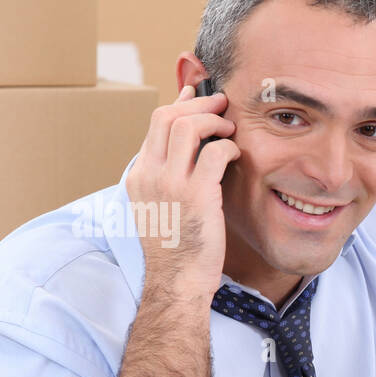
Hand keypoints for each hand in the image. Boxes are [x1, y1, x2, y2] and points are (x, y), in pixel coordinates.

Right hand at [124, 83, 239, 300]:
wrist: (177, 281)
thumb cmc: (177, 250)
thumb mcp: (161, 208)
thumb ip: (168, 179)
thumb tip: (188, 152)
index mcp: (139, 176)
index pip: (155, 125)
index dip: (179, 104)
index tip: (196, 94)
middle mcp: (149, 175)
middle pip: (167, 116)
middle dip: (197, 103)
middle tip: (221, 104)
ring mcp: (171, 184)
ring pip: (188, 127)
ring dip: (214, 121)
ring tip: (230, 128)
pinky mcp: (196, 195)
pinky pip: (215, 153)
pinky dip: (229, 148)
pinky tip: (237, 155)